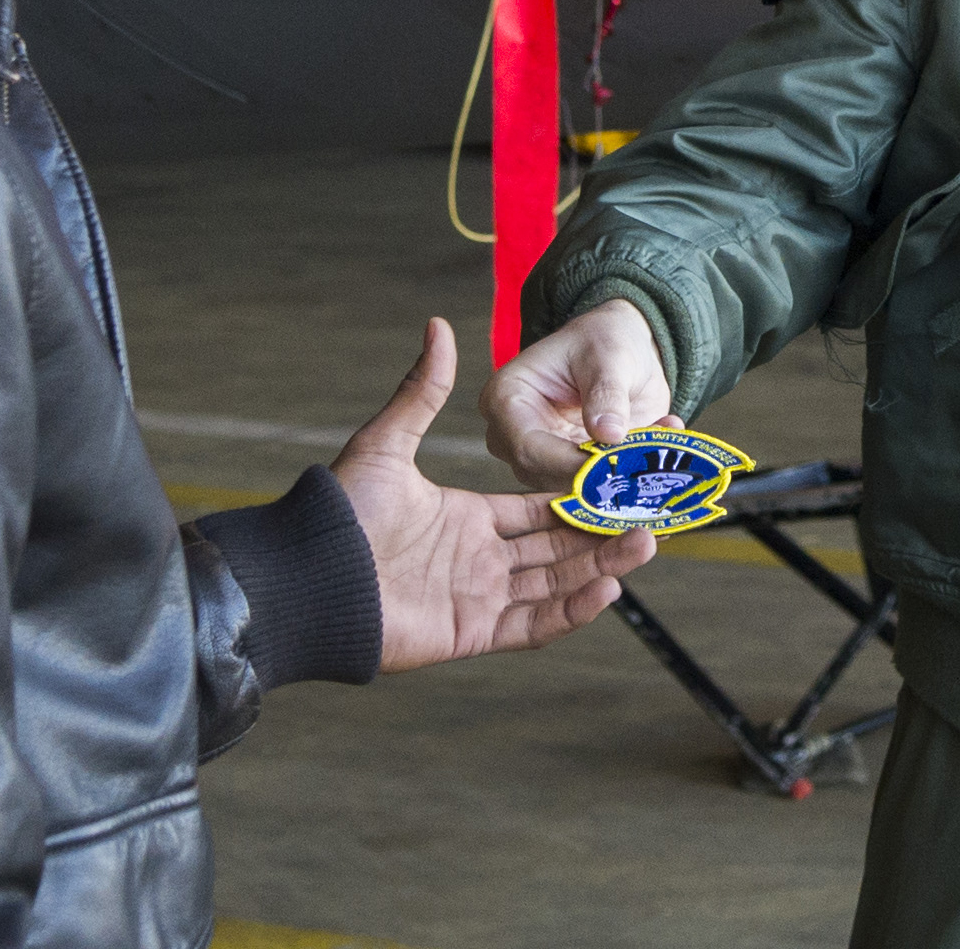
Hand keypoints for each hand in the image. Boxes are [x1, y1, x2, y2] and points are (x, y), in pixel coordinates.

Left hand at [331, 317, 655, 671]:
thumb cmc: (341, 512)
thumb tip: (439, 325)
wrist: (308, 578)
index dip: (577, 497)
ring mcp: (476, 598)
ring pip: (554, 585)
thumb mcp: (386, 442)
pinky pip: (531, 625)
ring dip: (600, 567)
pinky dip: (570, 611)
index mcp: (465, 519)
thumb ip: (421, 390)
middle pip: (556, 548)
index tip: (618, 481)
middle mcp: (477, 559)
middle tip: (651, 518)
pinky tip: (606, 589)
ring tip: (645, 546)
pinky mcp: (470, 633)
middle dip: (603, 533)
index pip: (535, 508)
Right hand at [477, 298, 679, 486]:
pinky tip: (662, 448)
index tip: (612, 466)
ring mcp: (543, 457)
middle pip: (546, 478)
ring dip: (619, 479)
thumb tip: (609, 434)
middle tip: (644, 467)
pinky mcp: (571, 471)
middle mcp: (515, 436)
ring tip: (659, 449)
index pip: (528, 448)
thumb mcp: (608, 356)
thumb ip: (607, 394)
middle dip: (596, 480)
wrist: (625, 349)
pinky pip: (598, 488)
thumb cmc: (604, 340)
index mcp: (507, 399)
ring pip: (572, 491)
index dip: (568, 465)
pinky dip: (631, 477)